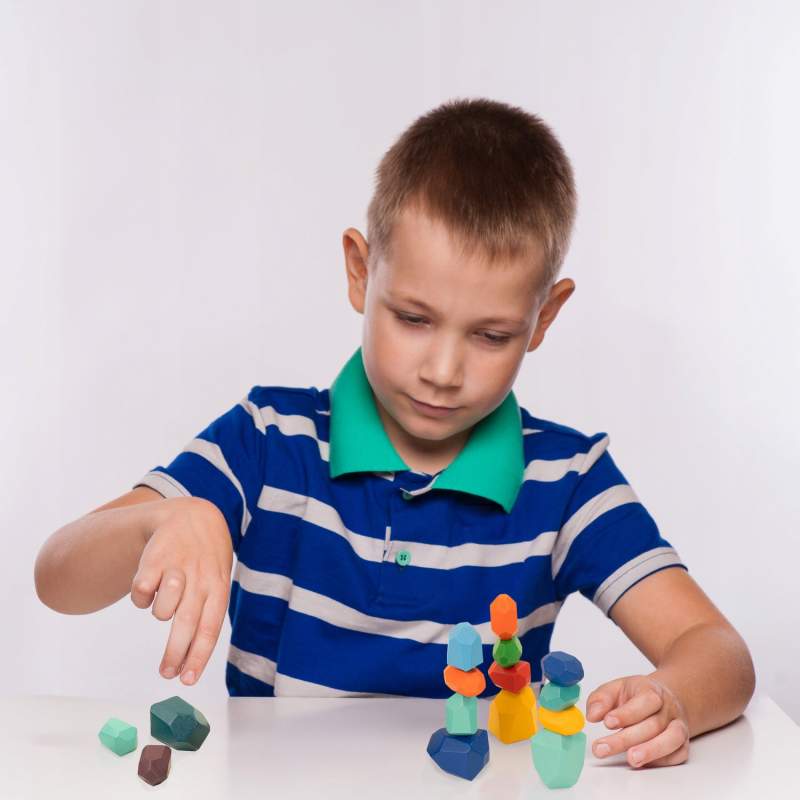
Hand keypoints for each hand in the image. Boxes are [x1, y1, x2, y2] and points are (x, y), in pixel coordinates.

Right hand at [130, 496, 232, 685]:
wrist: (191, 516)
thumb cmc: (205, 561)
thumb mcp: (216, 582)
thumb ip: (205, 616)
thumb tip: (189, 659)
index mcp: (218, 587)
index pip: (210, 627)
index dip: (198, 656)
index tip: (186, 680)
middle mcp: (200, 578)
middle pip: (186, 623)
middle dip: (175, 653)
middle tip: (166, 673)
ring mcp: (177, 567)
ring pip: (162, 609)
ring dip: (160, 613)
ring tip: (164, 604)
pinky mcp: (154, 559)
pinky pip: (141, 592)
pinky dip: (142, 597)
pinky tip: (150, 585)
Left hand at [586, 674, 689, 767]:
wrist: (665, 700)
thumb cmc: (637, 696)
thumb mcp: (616, 688)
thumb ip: (601, 699)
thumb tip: (593, 715)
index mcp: (652, 690)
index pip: (645, 700)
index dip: (627, 713)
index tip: (607, 722)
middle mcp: (668, 709)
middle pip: (652, 725)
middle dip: (626, 739)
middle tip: (602, 748)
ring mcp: (678, 726)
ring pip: (671, 739)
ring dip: (650, 751)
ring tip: (630, 760)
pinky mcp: (682, 744)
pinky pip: (678, 754)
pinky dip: (662, 760)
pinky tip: (643, 763)